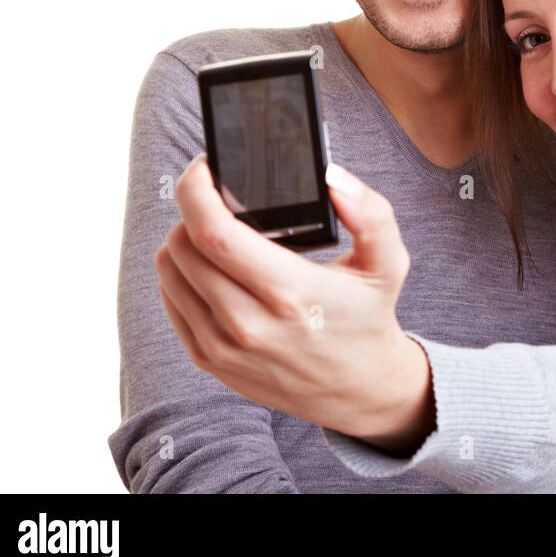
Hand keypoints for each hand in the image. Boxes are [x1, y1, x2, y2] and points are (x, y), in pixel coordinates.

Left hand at [154, 156, 435, 452]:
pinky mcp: (208, 359)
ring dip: (182, 240)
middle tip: (218, 199)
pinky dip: (181, 273)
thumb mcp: (387, 263)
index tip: (203, 168)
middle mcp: (248, 324)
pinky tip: (212, 267)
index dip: (196, 191)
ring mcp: (222, 346)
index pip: (214, 233)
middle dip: (192, 209)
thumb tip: (333, 177)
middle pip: (182, 247)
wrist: (359, 388)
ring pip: (168, 271)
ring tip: (215, 233)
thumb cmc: (368, 316)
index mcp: (289, 292)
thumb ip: (371, 214)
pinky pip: (170, 299)